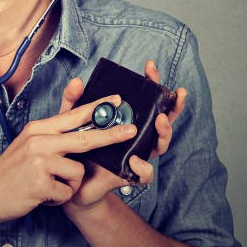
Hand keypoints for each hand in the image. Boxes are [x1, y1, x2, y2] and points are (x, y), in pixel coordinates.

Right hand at [0, 94, 137, 224]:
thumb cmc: (10, 171)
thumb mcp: (28, 145)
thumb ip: (52, 136)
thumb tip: (80, 129)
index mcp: (38, 129)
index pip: (72, 115)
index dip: (97, 108)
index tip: (117, 100)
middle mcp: (39, 141)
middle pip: (84, 137)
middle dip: (111, 135)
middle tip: (130, 131)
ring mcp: (39, 162)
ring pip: (77, 171)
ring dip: (69, 184)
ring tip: (50, 185)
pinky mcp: (39, 183)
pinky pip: (66, 192)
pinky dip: (59, 198)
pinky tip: (43, 195)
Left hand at [61, 60, 186, 212]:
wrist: (71, 180)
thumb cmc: (76, 147)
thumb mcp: (71, 121)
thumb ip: (73, 102)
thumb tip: (77, 82)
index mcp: (127, 119)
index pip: (146, 99)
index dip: (151, 82)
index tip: (149, 66)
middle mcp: (137, 135)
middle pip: (163, 119)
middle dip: (173, 105)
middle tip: (175, 92)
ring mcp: (137, 154)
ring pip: (161, 144)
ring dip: (164, 131)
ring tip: (159, 120)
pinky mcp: (131, 175)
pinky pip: (145, 173)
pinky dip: (143, 167)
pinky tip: (135, 160)